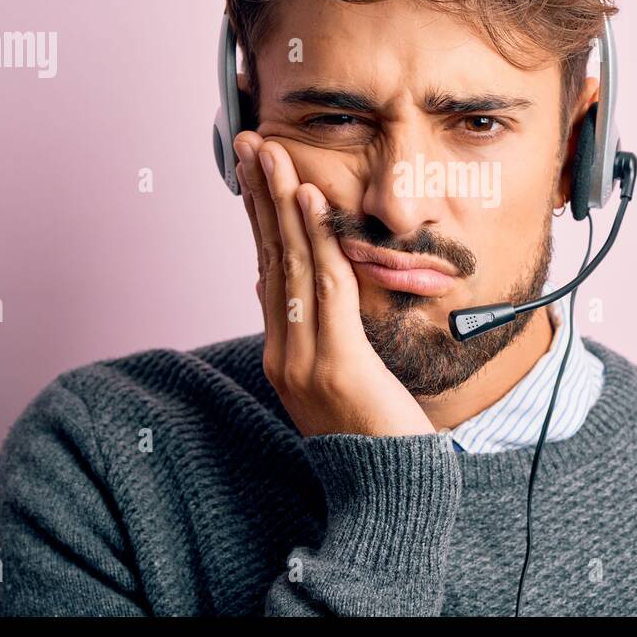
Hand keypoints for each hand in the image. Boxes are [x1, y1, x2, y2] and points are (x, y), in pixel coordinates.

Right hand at [232, 131, 436, 438]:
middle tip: (249, 143)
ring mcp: (304, 357)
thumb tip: (282, 290)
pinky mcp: (335, 363)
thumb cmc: (371, 437)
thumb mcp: (334, 380)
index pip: (266, 268)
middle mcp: (283, 351)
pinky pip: (324, 288)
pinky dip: (316, 239)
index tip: (254, 172)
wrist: (386, 494)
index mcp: (281, 352)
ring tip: (274, 155)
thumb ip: (310, 334)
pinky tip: (311, 201)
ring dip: (281, 202)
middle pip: (269, 257)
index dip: (259, 217)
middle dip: (259, 196)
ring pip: (290, 263)